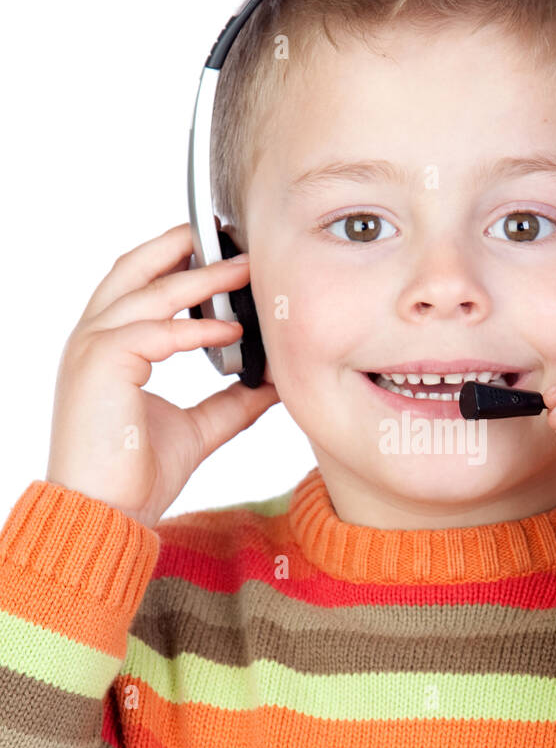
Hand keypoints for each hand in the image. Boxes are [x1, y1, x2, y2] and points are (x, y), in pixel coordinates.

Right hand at [46, 223, 279, 530]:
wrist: (106, 515)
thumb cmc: (136, 475)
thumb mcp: (198, 429)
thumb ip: (230, 403)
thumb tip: (272, 384)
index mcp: (107, 347)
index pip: (137, 284)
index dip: (175, 261)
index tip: (222, 251)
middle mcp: (93, 339)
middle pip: (134, 268)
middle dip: (182, 245)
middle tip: (230, 233)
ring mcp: (91, 348)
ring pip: (150, 293)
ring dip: (202, 278)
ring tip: (245, 268)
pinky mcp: (101, 365)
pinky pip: (156, 332)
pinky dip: (197, 328)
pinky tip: (232, 330)